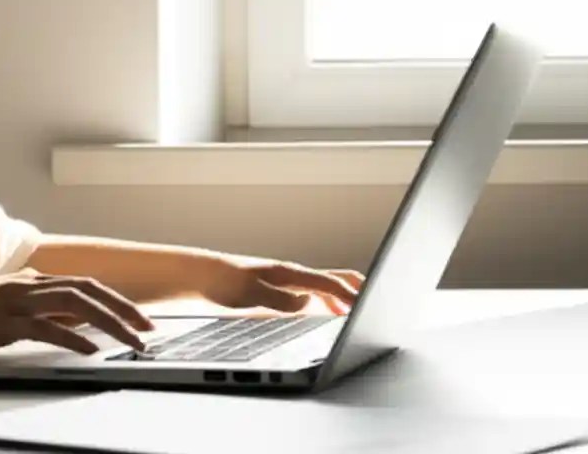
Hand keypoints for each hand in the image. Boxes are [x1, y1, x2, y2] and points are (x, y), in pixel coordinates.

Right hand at [0, 268, 155, 360]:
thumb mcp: (6, 313)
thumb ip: (38, 314)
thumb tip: (75, 326)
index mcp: (29, 280)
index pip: (84, 286)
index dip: (116, 301)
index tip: (140, 320)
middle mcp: (27, 284)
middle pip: (88, 290)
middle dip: (124, 309)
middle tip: (150, 330)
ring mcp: (15, 300)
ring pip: (76, 304)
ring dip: (110, 323)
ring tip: (132, 342)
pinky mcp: (2, 321)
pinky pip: (46, 327)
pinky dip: (73, 339)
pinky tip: (91, 352)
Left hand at [201, 253, 364, 315]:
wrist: (205, 276)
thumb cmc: (224, 283)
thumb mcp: (249, 293)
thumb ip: (279, 298)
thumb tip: (308, 302)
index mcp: (289, 273)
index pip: (329, 283)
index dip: (351, 295)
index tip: (370, 304)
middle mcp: (294, 275)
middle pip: (336, 278)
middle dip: (360, 289)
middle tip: (382, 302)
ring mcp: (291, 282)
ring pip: (329, 286)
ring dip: (349, 296)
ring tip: (369, 309)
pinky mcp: (285, 290)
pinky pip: (318, 294)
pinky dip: (334, 301)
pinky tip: (337, 313)